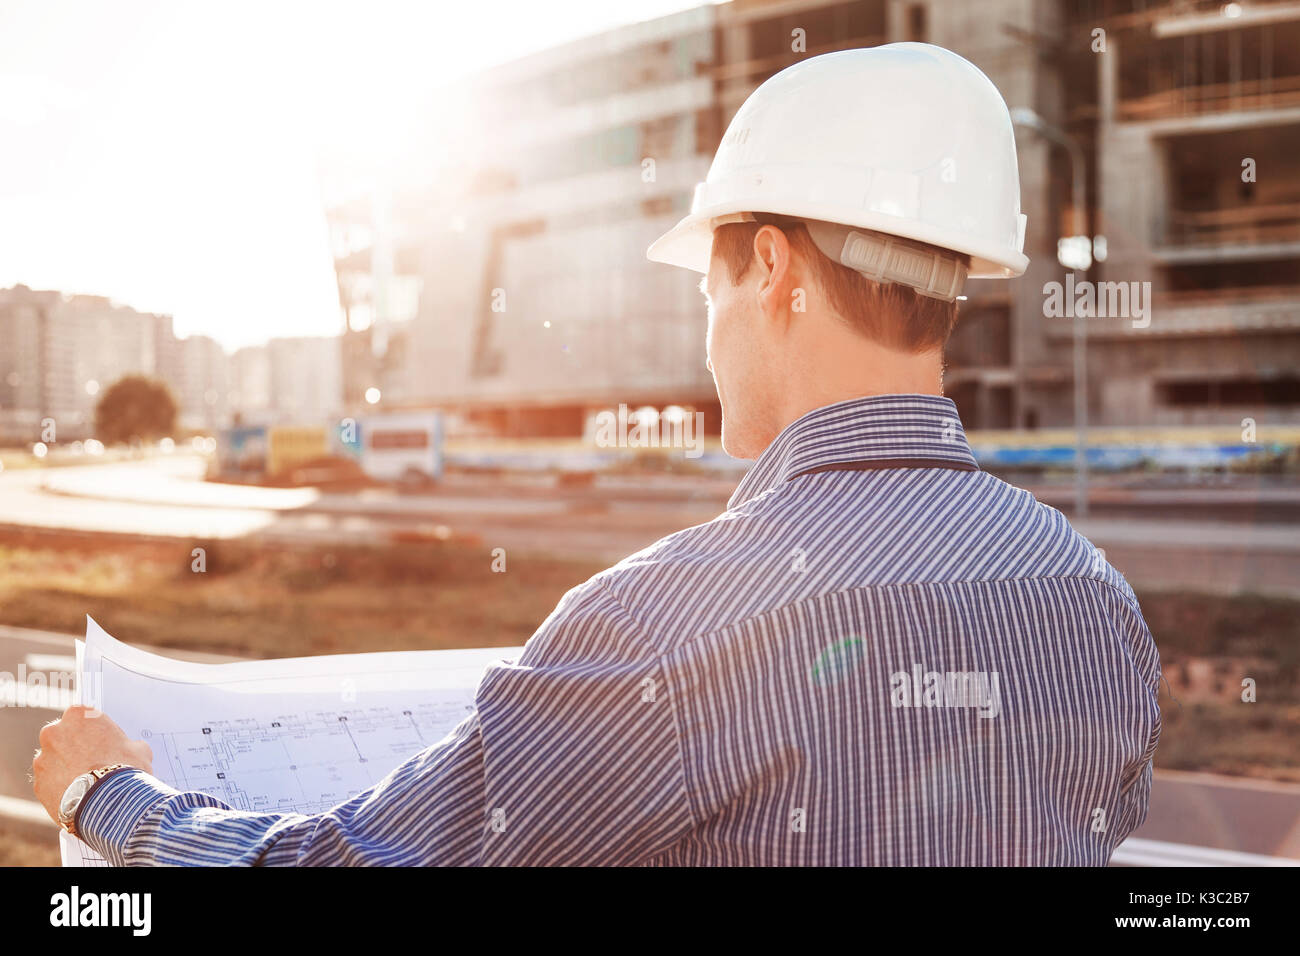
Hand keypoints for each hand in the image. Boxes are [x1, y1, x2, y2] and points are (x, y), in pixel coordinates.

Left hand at [32, 705, 152, 825]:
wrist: (109, 802)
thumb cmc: (125, 769)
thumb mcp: (139, 749)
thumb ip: (126, 744)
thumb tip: (128, 751)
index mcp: (79, 715)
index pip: (84, 716)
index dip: (95, 731)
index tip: (103, 742)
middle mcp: (54, 731)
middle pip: (64, 736)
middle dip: (76, 748)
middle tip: (94, 762)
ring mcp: (43, 758)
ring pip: (54, 761)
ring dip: (66, 768)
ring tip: (88, 783)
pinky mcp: (38, 783)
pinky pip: (50, 783)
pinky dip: (61, 788)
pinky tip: (79, 796)